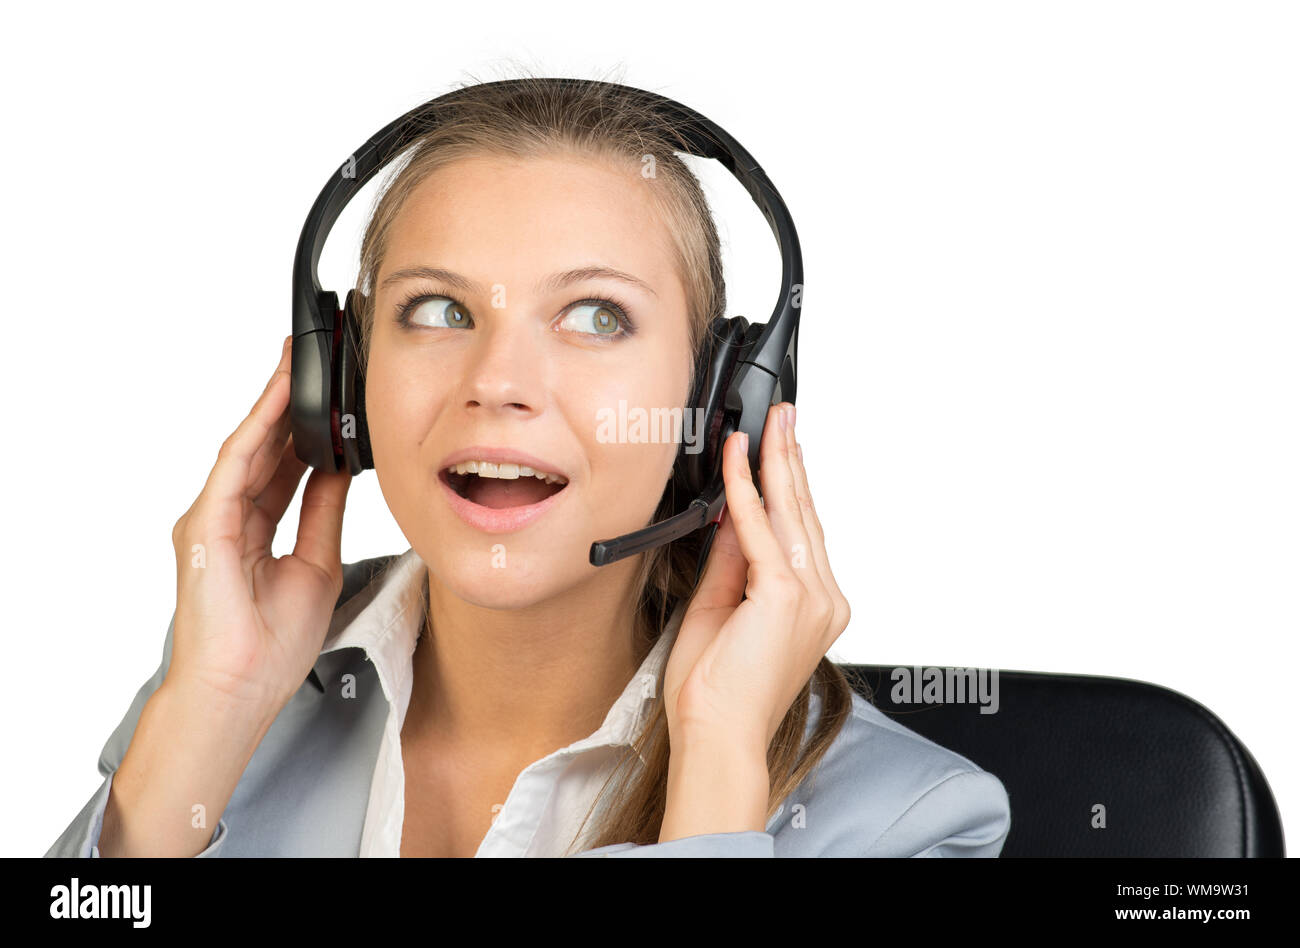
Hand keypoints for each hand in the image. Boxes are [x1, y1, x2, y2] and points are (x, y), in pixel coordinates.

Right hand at [168, 335, 352, 712]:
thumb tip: (341, 471)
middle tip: (314, 359)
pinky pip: (235, 462)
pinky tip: (279, 399)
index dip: (306, 428)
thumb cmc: (271, 645)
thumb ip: (323, 513)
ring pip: (248, 445)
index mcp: (254, 529)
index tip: (332, 397)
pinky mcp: (203, 522)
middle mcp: (227, 516)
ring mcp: (210, 517)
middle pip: (264, 446)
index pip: (284, 465)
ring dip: (274, 402)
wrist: (240, 689)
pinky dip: (259, 428)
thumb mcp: (316, 563)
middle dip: (288, 402)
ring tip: (298, 362)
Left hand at [664, 402, 850, 757]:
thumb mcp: (720, 608)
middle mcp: (824, 599)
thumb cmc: (715, 690)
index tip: (780, 447)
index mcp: (816, 606)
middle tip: (782, 416)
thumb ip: (731, 560)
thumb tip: (730, 513)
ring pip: (791, 514)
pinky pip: (761, 531)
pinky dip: (745, 492)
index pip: (802, 532)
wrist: (716, 735)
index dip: (790, 484)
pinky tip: (738, 460)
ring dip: (776, 462)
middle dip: (790, 458)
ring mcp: (812, 598)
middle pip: (804, 514)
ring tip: (769, 423)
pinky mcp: (785, 597)